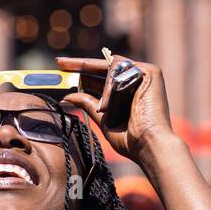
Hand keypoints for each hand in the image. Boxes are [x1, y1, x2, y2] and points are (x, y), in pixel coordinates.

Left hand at [57, 55, 176, 164]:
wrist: (149, 146)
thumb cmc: (131, 140)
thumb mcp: (104, 120)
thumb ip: (88, 105)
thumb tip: (67, 96)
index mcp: (129, 91)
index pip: (102, 77)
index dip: (83, 71)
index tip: (63, 68)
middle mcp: (138, 80)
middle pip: (104, 66)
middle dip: (81, 64)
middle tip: (60, 63)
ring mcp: (145, 74)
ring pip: (111, 67)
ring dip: (102, 88)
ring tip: (106, 109)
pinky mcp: (151, 72)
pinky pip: (120, 68)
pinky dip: (110, 85)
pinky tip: (110, 103)